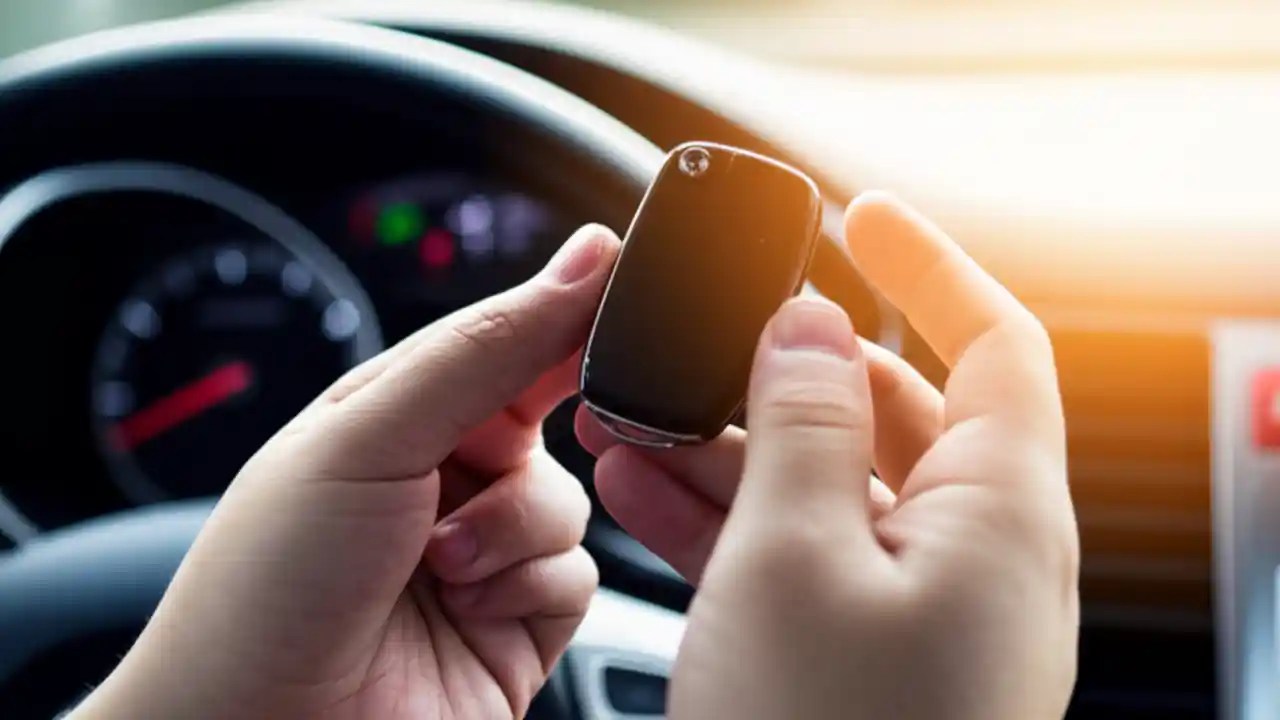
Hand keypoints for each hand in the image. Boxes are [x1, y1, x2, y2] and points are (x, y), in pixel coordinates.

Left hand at [72, 225, 620, 719]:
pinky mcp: (521, 625)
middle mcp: (449, 480)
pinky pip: (582, 578)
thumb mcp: (369, 433)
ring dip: (513, 532)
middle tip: (483, 468)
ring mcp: (487, 556)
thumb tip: (585, 259)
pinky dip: (530, 590)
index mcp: (403, 413)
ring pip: (576, 504)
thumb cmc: (269, 583)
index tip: (616, 298)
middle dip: (521, 454)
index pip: (510, 340)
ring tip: (440, 567)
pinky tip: (467, 610)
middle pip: (558, 424)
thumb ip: (487, 349)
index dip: (566, 320)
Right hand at [579, 193, 1078, 718]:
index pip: (995, 343)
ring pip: (825, 486)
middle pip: (890, 412)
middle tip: (703, 341)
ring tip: (634, 414)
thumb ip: (800, 419)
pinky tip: (643, 488)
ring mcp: (914, 614)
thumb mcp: (793, 555)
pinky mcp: (859, 657)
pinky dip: (725, 515)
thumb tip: (806, 321)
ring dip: (733, 442)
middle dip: (788, 367)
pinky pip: (797, 555)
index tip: (856, 214)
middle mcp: (972, 561)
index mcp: (998, 517)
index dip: (928, 264)